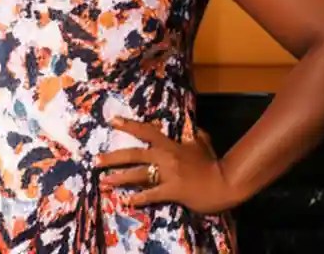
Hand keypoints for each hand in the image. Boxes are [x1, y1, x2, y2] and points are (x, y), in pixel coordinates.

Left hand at [97, 118, 237, 213]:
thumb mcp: (203, 143)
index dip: (129, 125)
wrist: (226, 182)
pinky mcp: (173, 190)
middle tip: (97, 161)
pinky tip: (126, 201)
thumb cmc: (214, 164)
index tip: (112, 121)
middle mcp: (166, 157)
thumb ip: (194, 135)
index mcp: (172, 145)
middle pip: (134, 155)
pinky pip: (151, 194)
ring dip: (119, 178)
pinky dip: (138, 198)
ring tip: (104, 182)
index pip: (147, 131)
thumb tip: (191, 127)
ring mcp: (168, 174)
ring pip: (138, 174)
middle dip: (113, 157)